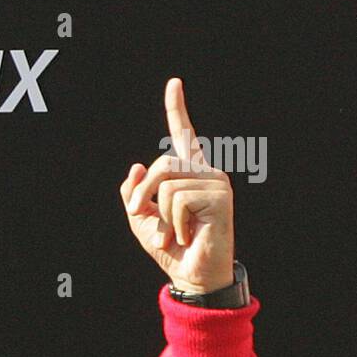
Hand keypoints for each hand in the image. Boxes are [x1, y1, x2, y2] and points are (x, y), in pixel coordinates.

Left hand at [120, 78, 234, 294]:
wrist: (192, 274)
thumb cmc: (170, 246)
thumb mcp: (142, 217)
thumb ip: (136, 191)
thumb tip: (137, 166)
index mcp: (188, 173)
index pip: (183, 136)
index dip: (176, 109)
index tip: (174, 83)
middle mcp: (206, 172)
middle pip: (162, 164)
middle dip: (143, 194)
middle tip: (141, 217)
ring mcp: (216, 183)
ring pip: (167, 183)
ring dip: (162, 216)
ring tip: (175, 233)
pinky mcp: (221, 196)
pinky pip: (178, 199)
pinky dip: (175, 222)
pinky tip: (188, 235)